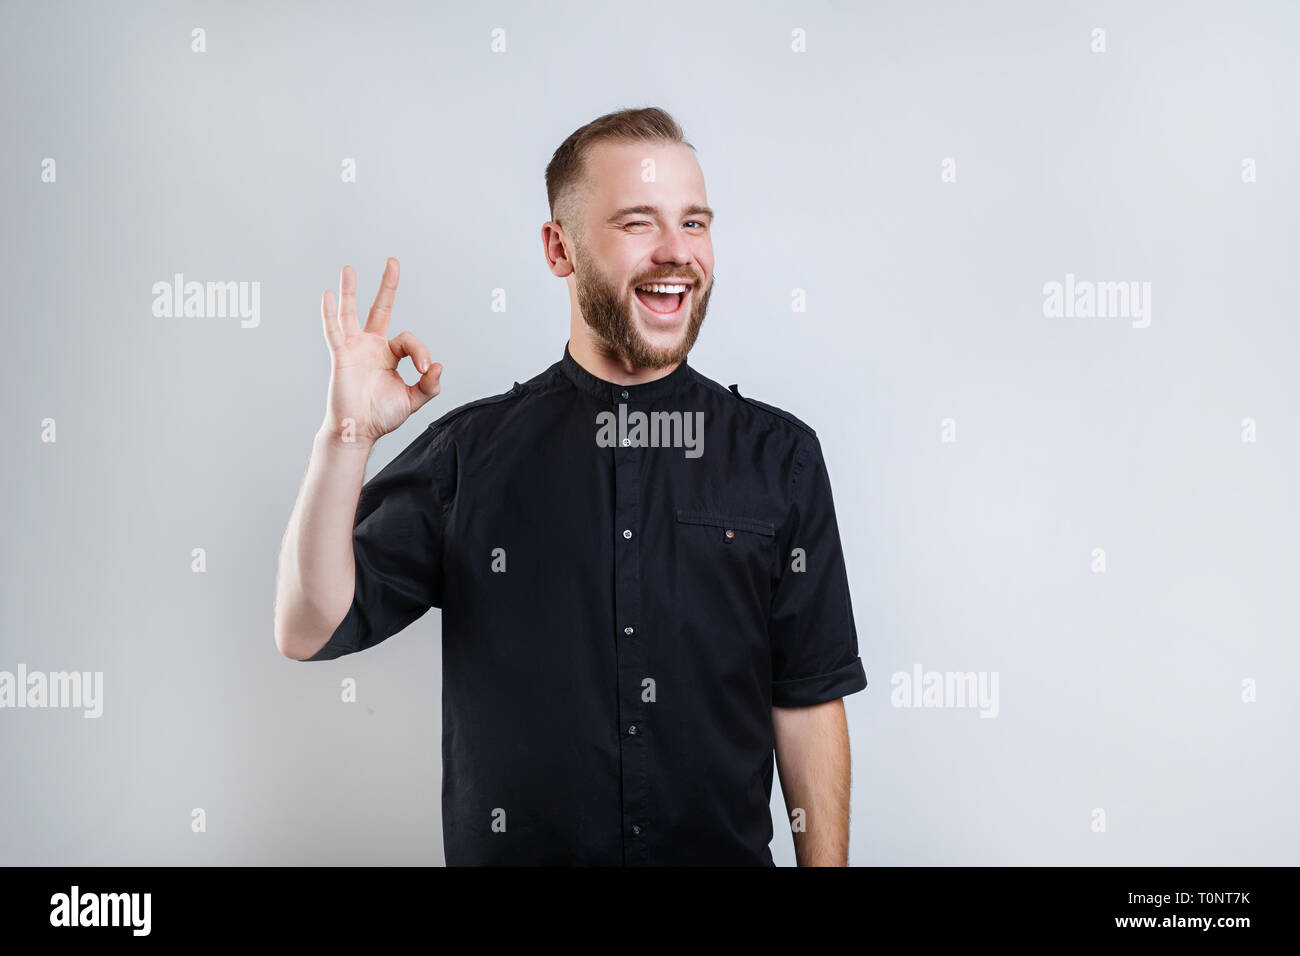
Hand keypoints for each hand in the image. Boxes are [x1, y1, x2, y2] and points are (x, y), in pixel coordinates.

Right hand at [319, 258, 441, 446]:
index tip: (424, 370)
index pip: (408, 340)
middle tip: (393, 263)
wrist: (359, 430)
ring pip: (351, 313)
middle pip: (380, 309)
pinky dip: (329, 313)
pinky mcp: (340, 355)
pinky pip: (334, 330)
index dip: (420, 352)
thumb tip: (438, 366)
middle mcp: (371, 346)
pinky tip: (327, 294)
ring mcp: (354, 348)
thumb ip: (429, 385)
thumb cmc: (381, 416)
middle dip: (387, 286)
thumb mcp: (413, 400)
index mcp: (388, 355)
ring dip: (349, 291)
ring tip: (348, 268)